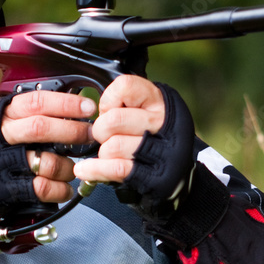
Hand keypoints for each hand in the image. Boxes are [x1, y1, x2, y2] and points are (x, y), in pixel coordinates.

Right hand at [1, 90, 94, 202]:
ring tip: (72, 169)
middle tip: (90, 135)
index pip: (36, 102)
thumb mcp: (7, 125)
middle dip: (72, 131)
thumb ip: (34, 116)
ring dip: (67, 167)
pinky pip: (40, 188)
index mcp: (3, 115)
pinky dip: (59, 189)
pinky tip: (64, 188)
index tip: (88, 108)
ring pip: (44, 161)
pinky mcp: (2, 188)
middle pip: (40, 128)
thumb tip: (76, 109)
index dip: (65, 104)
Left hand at [74, 75, 195, 222]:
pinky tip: (85, 169)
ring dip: (104, 153)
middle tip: (106, 136)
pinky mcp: (156, 177)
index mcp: (162, 102)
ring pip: (113, 147)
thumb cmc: (154, 138)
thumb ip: (124, 103)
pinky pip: (117, 169)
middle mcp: (166, 124)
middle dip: (100, 130)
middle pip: (114, 120)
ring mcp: (164, 152)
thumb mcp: (146, 110)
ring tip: (110, 153)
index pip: (126, 86)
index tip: (110, 110)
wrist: (178, 174)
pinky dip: (96, 170)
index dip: (109, 99)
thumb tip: (91, 109)